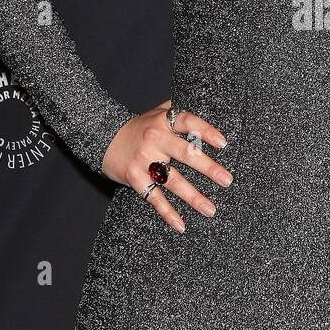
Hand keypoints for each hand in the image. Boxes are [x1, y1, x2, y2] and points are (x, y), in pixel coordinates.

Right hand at [100, 99, 233, 233]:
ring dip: (193, 197)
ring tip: (210, 209)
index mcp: (163, 121)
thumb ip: (179, 109)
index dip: (205, 131)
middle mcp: (155, 139)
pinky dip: (167, 213)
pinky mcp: (135, 178)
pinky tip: (181, 225)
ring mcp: (144, 160)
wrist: (102, 137)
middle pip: (185, 153)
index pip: (187, 122)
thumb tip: (210, 105)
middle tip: (227, 180)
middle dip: (208, 168)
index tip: (223, 143)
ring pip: (173, 180)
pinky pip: (154, 198)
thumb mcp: (156, 112)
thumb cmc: (139, 127)